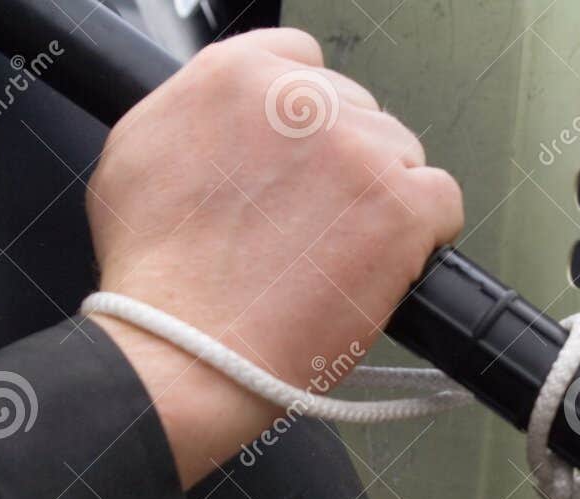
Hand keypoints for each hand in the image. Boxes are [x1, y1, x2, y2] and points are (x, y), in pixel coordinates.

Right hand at [85, 29, 462, 485]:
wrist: (185, 353)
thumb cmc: (153, 279)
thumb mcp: (138, 154)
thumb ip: (195, 112)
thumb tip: (230, 118)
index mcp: (235, 76)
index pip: (305, 65)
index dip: (309, 125)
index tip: (304, 165)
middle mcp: (299, 100)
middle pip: (358, 114)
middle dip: (343, 168)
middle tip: (310, 229)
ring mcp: (356, 151)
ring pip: (401, 157)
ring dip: (379, 203)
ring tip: (332, 259)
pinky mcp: (399, 206)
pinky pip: (441, 201)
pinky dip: (424, 236)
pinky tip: (385, 266)